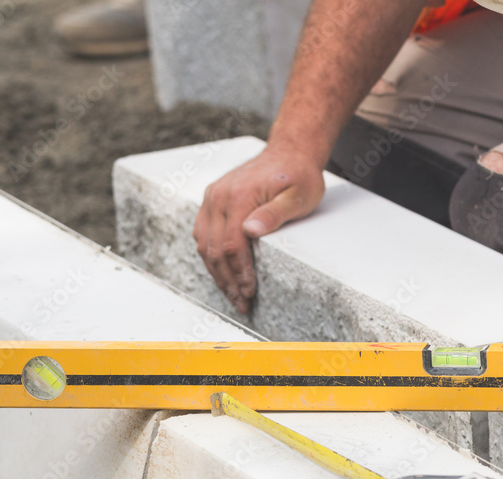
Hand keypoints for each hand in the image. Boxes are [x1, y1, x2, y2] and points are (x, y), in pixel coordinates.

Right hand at [193, 145, 324, 313]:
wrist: (290, 151)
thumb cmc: (299, 175)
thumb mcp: (298, 196)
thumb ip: (275, 214)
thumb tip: (250, 231)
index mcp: (239, 196)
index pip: (233, 244)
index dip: (240, 272)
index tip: (250, 293)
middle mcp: (219, 196)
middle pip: (215, 249)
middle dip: (227, 281)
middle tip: (242, 303)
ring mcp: (212, 197)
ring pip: (204, 244)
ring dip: (217, 273)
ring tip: (232, 294)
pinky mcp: (212, 200)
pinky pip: (203, 233)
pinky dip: (210, 256)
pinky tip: (222, 273)